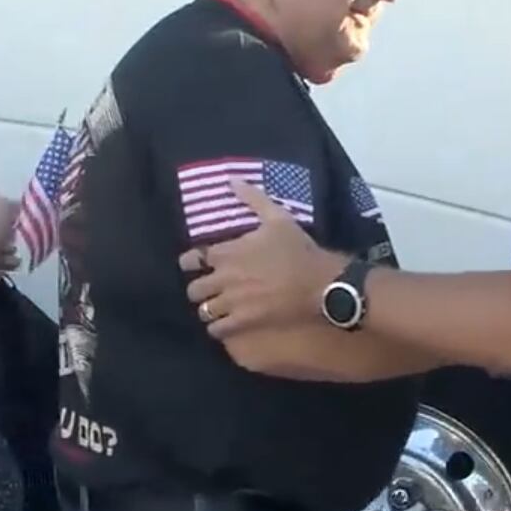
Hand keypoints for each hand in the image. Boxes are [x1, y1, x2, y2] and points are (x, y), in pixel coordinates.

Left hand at [177, 179, 346, 338]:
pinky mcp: (244, 322)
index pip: (191, 259)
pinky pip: (217, 330)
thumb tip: (232, 181)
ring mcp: (232, 302)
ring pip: (203, 311)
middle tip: (210, 289)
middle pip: (193, 289)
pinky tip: (226, 325)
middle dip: (199, 289)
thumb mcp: (278, 218)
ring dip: (208, 309)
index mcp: (227, 252)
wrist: (320, 284)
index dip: (190, 262)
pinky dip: (218, 328)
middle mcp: (223, 278)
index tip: (196, 264)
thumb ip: (253, 199)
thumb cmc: (299, 250)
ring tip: (217, 308)